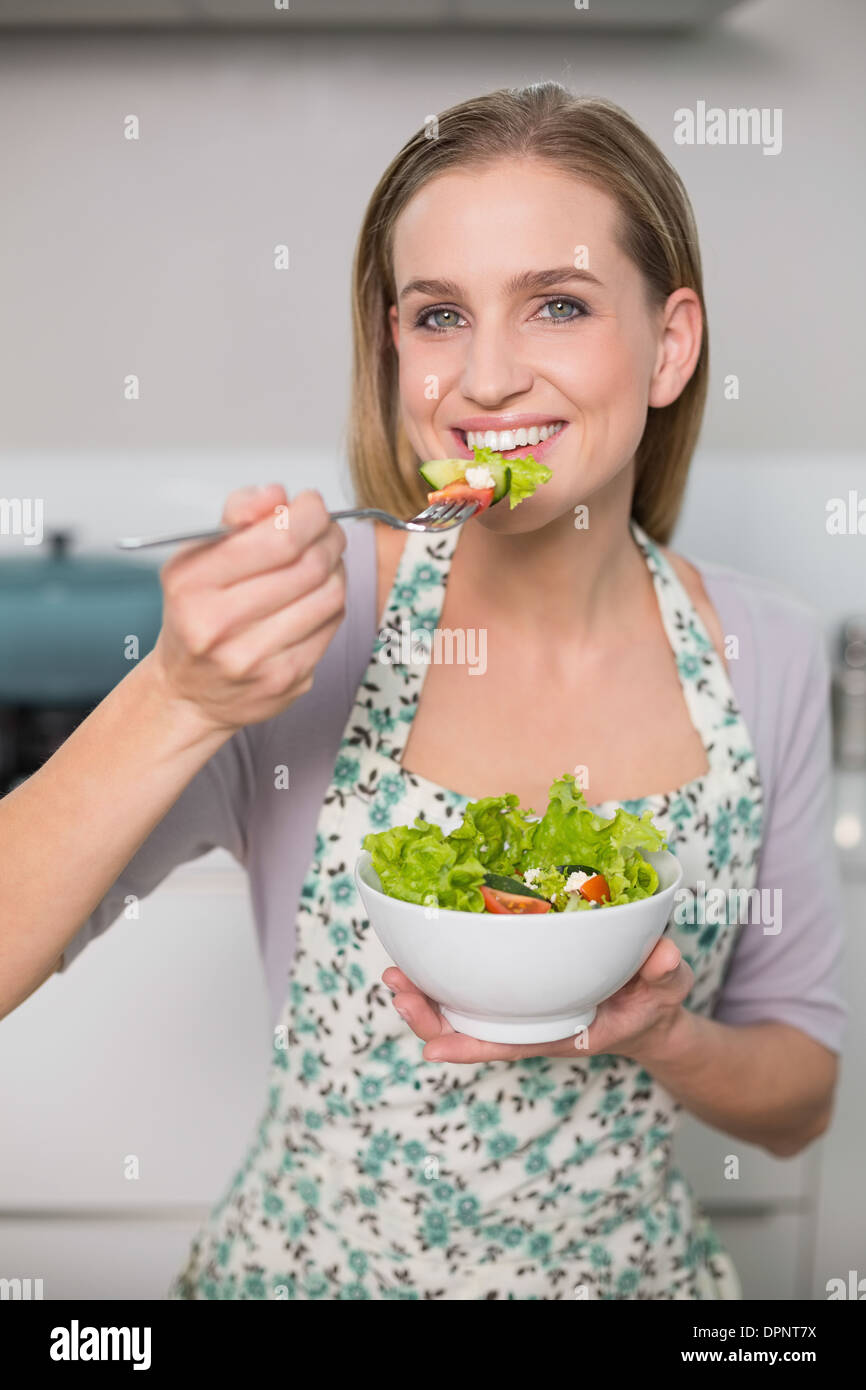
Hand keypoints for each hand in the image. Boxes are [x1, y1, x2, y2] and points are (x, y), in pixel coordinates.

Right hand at [147, 484, 345, 734]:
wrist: (189, 694)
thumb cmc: (195, 617)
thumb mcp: (196, 557)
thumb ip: (237, 515)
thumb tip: (277, 494)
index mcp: (194, 585)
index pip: (278, 538)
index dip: (309, 514)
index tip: (311, 505)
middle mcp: (220, 625)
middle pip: (310, 565)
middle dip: (328, 537)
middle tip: (326, 530)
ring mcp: (255, 658)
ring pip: (329, 594)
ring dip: (336, 569)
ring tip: (322, 561)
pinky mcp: (286, 681)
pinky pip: (332, 626)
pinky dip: (332, 603)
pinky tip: (315, 597)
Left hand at [383, 935, 693, 1063]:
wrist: (649, 1006)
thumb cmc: (654, 998)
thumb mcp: (667, 986)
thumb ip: (664, 972)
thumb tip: (663, 955)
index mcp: (567, 1029)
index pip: (513, 1043)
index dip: (472, 1046)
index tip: (431, 1048)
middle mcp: (535, 1021)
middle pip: (473, 1027)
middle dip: (429, 1015)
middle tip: (396, 986)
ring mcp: (523, 1007)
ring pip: (465, 1009)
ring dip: (426, 995)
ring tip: (392, 975)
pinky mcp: (519, 986)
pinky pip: (475, 987)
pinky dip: (444, 975)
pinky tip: (418, 959)